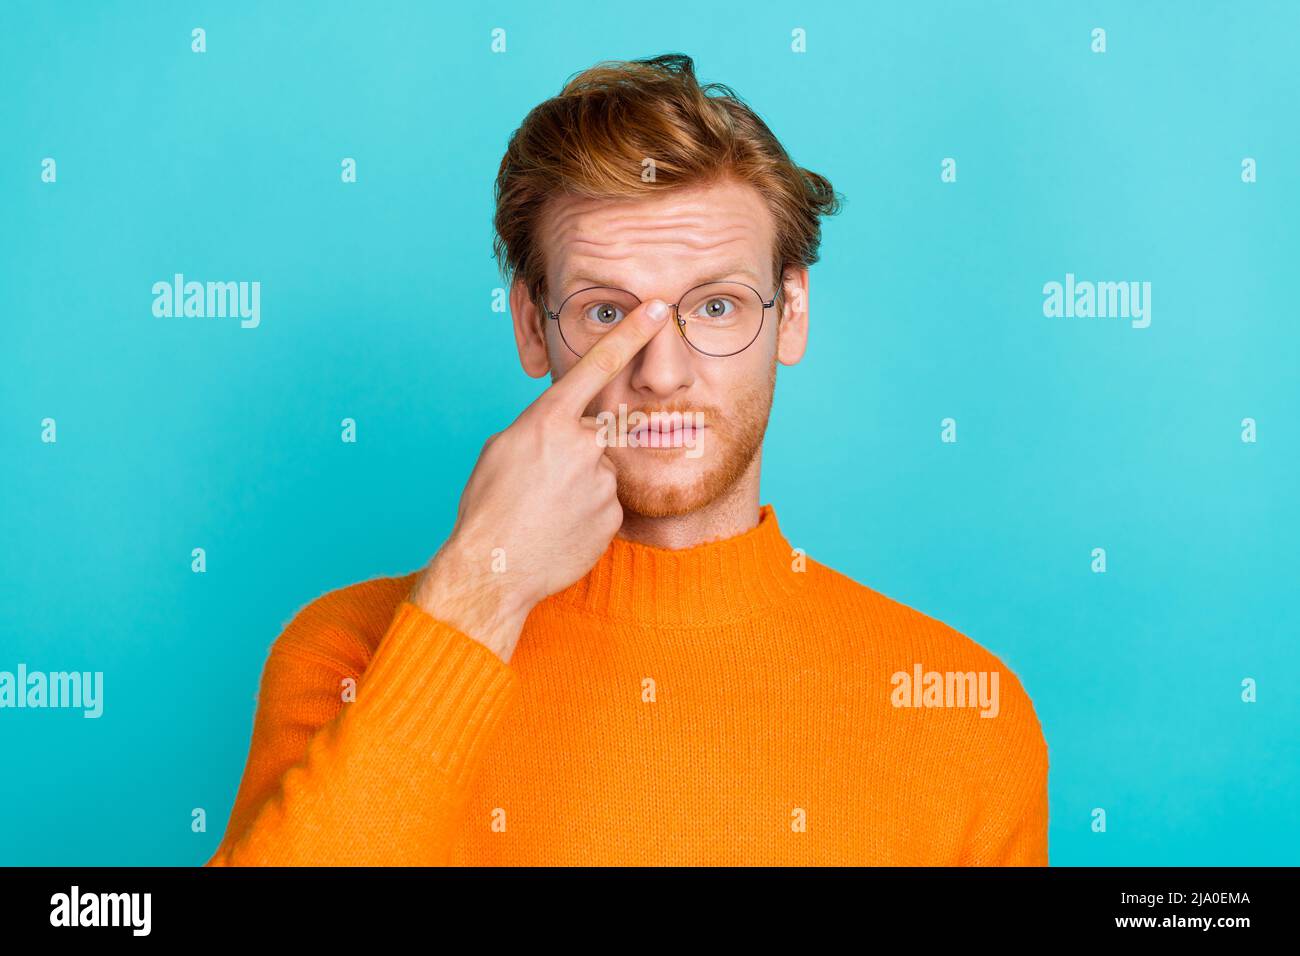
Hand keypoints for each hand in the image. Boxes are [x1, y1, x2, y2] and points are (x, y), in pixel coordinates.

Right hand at [408, 297, 672, 660]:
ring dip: (579, 485)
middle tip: (546, 482)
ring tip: (546, 510)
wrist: (494, 568)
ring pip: (600, 471)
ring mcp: (602, 480)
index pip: (598, 365)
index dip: (632, 334)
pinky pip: (605, 502)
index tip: (658, 310)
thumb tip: (562, 428)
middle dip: (576, 451)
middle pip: (596, 432)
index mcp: (549, 420)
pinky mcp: (614, 514)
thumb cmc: (488, 507)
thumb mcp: (502, 449)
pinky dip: (586, 512)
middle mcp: (582, 444)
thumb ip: (540, 427)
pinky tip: (560, 528)